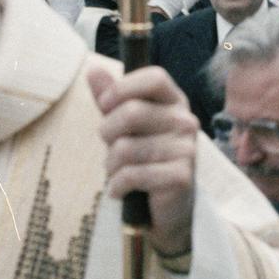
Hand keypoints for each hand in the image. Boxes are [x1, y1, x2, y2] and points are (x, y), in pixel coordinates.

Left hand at [88, 65, 198, 257]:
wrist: (167, 209)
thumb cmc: (145, 160)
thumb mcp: (125, 126)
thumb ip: (111, 98)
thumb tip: (93, 69)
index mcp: (174, 102)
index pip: (154, 77)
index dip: (123, 88)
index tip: (105, 106)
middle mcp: (185, 122)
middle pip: (132, 112)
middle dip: (107, 132)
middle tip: (109, 147)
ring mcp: (186, 149)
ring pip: (126, 148)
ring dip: (111, 165)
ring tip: (118, 173)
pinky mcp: (180, 177)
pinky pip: (132, 174)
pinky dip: (117, 185)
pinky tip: (121, 190)